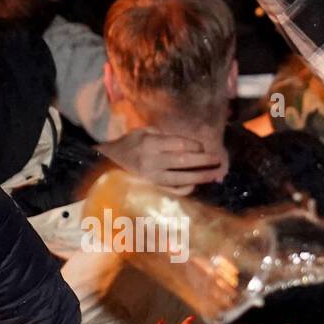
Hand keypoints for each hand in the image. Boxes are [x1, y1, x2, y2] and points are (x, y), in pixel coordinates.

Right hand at [96, 129, 226, 193]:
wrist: (104, 164)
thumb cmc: (126, 146)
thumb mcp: (140, 133)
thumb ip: (161, 134)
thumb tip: (185, 140)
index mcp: (149, 144)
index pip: (178, 144)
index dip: (194, 146)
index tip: (203, 146)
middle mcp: (152, 161)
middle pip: (183, 161)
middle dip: (204, 160)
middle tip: (218, 159)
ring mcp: (152, 177)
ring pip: (181, 179)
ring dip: (201, 177)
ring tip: (216, 174)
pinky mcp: (152, 189)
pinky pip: (173, 191)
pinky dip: (187, 188)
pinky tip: (196, 184)